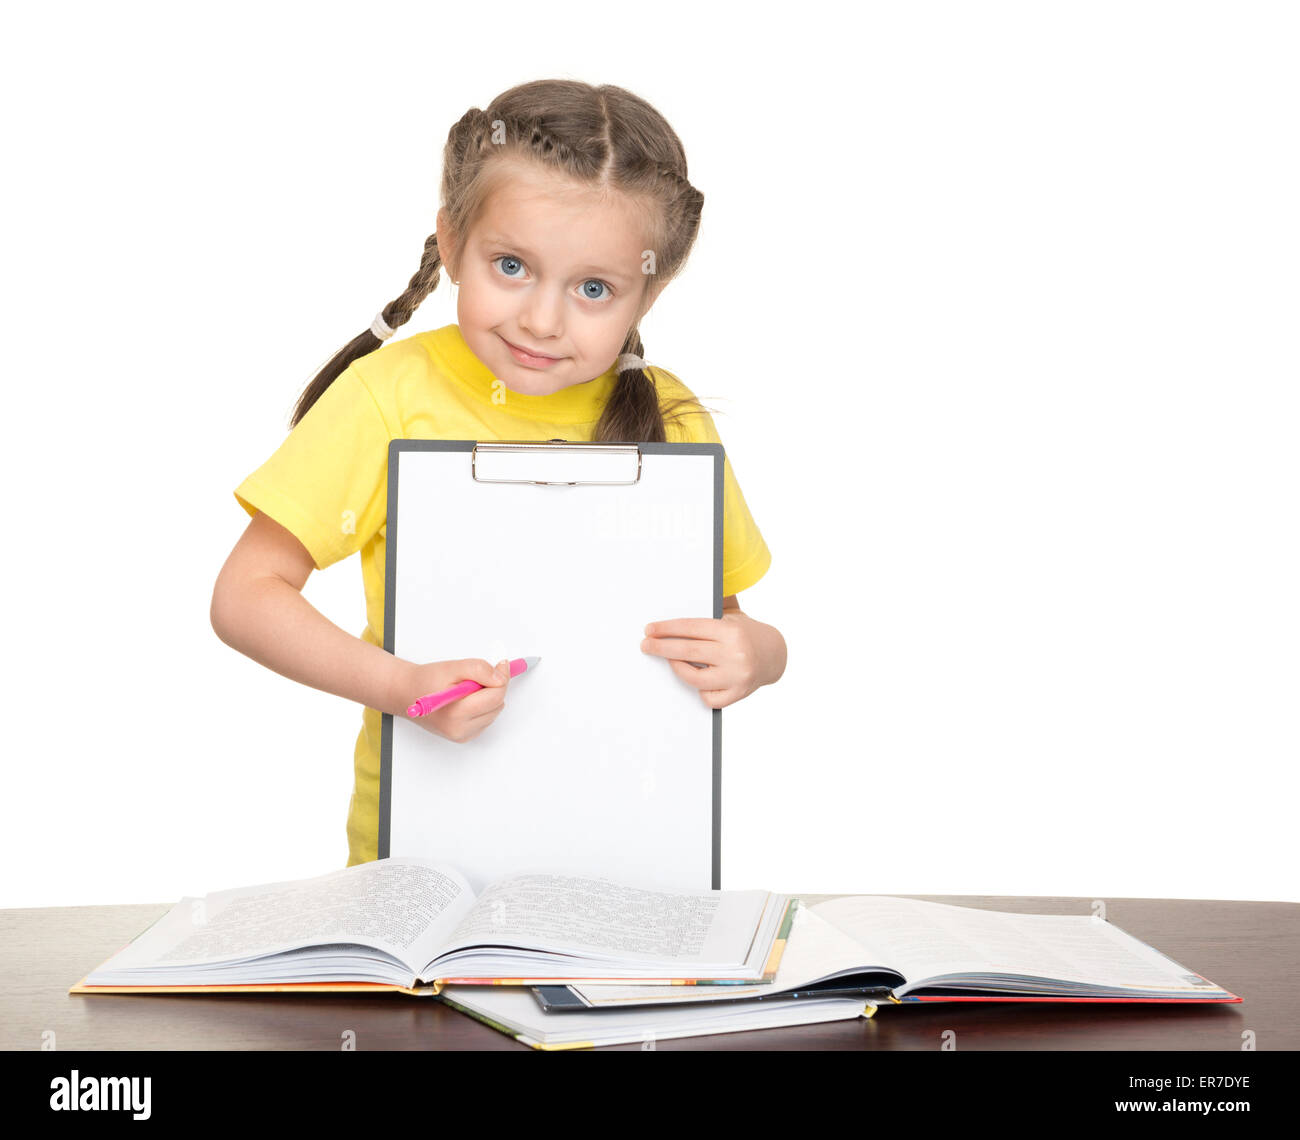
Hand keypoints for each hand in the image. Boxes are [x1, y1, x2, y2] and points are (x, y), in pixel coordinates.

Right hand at [399, 658, 510, 742]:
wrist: (406, 693)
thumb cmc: (425, 680)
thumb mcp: (453, 667)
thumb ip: (479, 669)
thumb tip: (501, 677)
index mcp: (456, 713)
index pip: (495, 696)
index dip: (501, 677)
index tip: (501, 665)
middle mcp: (459, 729)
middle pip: (497, 705)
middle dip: (492, 687)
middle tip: (475, 677)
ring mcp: (462, 735)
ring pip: (494, 712)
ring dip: (487, 697)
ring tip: (465, 690)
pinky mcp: (464, 737)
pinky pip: (486, 719)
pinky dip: (482, 706)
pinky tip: (465, 700)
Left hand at [640, 613, 765, 708]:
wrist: (774, 655)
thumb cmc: (747, 633)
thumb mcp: (733, 614)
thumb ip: (712, 607)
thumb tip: (686, 600)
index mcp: (732, 631)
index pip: (692, 628)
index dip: (667, 629)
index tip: (650, 630)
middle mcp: (735, 654)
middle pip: (689, 651)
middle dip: (662, 648)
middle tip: (646, 646)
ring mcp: (736, 677)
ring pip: (694, 677)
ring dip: (677, 668)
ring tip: (669, 660)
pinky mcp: (736, 694)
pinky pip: (707, 697)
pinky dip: (698, 690)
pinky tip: (695, 679)